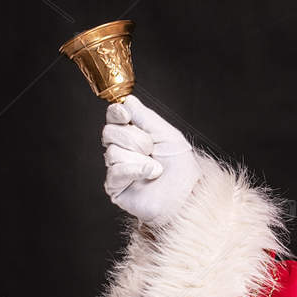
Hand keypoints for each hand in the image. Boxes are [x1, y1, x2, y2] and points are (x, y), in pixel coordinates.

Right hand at [100, 96, 202, 224]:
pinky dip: (136, 170)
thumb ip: (146, 117)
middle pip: (110, 132)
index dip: (117, 113)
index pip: (114, 116)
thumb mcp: (167, 135)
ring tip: (156, 169)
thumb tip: (128, 100)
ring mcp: (116, 168)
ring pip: (113, 152)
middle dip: (135, 139)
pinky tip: (151, 174)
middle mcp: (121, 149)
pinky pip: (116, 170)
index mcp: (133, 134)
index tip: (126, 115)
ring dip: (140, 158)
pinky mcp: (115, 187)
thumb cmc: (180, 168)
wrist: (186, 196)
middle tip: (152, 150)